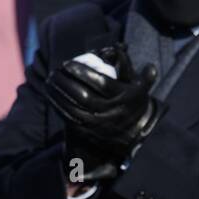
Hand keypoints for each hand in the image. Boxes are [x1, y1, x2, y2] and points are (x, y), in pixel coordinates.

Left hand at [49, 45, 159, 179]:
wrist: (133, 135)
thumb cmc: (134, 105)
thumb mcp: (143, 90)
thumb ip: (145, 76)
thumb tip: (148, 65)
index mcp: (122, 97)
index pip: (100, 82)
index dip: (83, 72)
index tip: (68, 63)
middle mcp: (108, 111)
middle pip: (82, 95)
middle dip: (66, 82)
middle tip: (55, 71)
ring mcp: (96, 123)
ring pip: (73, 107)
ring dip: (58, 93)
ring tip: (49, 81)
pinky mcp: (86, 131)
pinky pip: (68, 118)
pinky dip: (58, 106)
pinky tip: (51, 95)